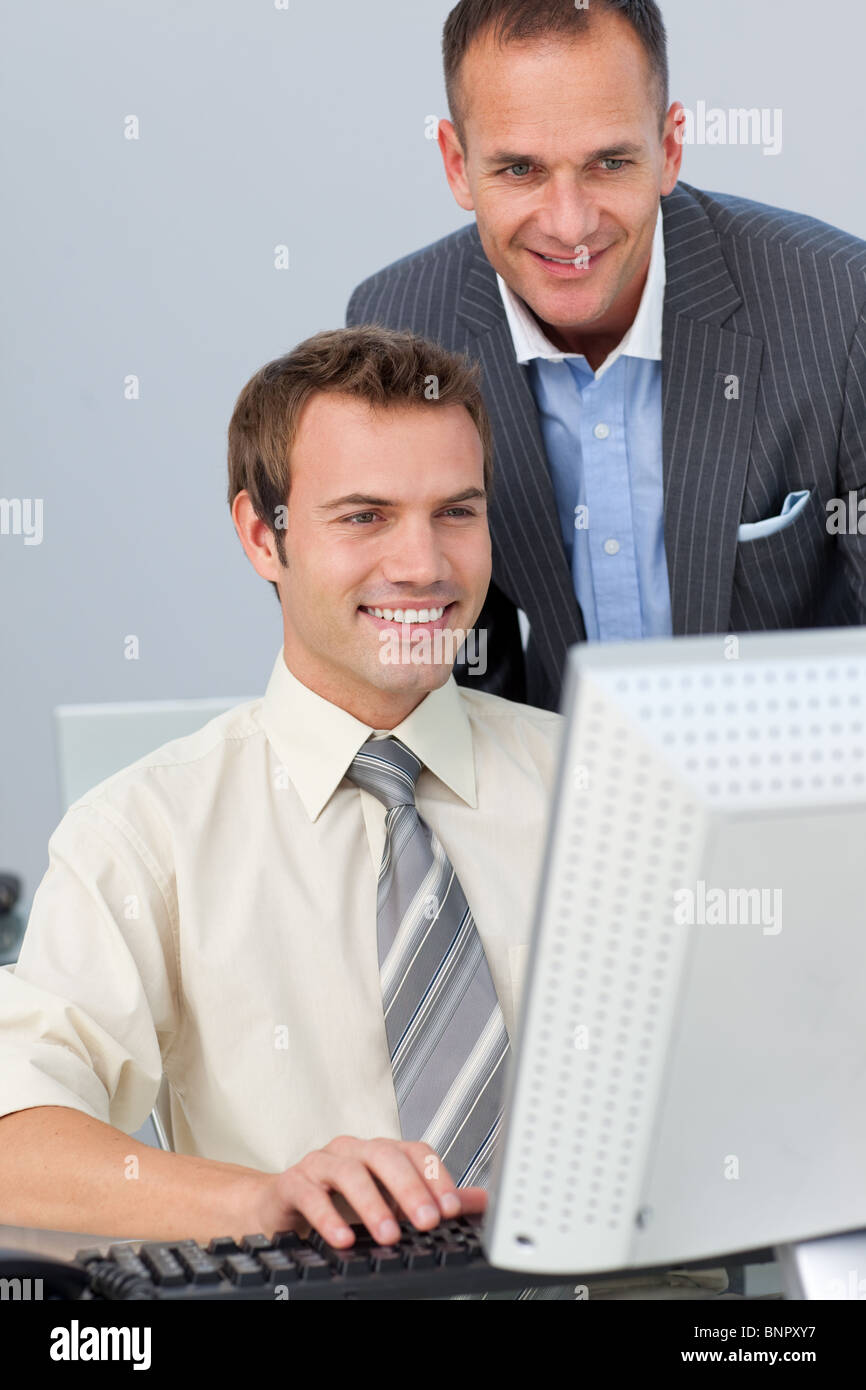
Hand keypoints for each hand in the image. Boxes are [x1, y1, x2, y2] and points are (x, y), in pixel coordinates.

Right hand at [254, 1135, 486, 1248]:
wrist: (281, 1205)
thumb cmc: (338, 1201)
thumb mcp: (388, 1202)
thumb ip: (431, 1200)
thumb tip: (479, 1202)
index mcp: (379, 1152)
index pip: (415, 1151)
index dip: (435, 1176)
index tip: (451, 1209)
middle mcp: (352, 1150)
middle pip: (385, 1156)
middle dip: (410, 1188)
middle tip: (427, 1220)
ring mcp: (321, 1163)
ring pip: (349, 1171)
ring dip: (372, 1204)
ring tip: (389, 1235)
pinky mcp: (293, 1183)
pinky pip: (310, 1195)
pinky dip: (328, 1216)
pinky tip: (343, 1238)